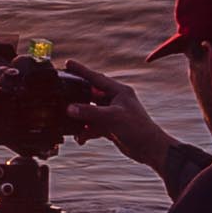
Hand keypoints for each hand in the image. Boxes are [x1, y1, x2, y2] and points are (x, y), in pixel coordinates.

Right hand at [55, 59, 181, 169]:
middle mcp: (115, 100)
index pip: (96, 78)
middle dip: (76, 97)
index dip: (81, 70)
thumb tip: (70, 108)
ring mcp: (112, 114)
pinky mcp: (110, 127)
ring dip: (80, 119)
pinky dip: (86, 131)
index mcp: (119, 91)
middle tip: (61, 94)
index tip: (68, 63)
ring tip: (69, 124)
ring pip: (90, 112)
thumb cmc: (138, 128)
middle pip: (90, 94)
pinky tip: (80, 138)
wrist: (150, 149)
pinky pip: (92, 125)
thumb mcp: (113, 117)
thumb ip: (90, 112)